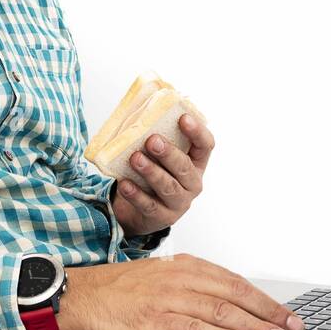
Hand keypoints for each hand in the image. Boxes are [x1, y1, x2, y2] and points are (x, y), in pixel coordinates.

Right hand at [54, 254, 305, 329]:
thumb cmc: (123, 290)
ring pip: (221, 312)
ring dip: (254, 328)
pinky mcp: (155, 319)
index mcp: (188, 267)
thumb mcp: (164, 278)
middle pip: (236, 296)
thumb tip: (233, 308)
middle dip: (270, 314)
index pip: (237, 283)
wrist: (83, 294)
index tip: (290, 317)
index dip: (267, 301)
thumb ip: (196, 289)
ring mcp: (169, 298)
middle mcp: (183, 278)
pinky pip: (193, 329)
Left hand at [111, 112, 213, 236]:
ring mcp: (179, 203)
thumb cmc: (151, 174)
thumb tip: (140, 112)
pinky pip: (149, 205)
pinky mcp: (162, 217)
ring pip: (168, 187)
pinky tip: (125, 183)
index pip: (206, 145)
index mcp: (196, 163)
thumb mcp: (158, 157)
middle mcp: (192, 183)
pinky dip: (136, 194)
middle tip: (152, 140)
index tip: (183, 118)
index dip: (197, 131)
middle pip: (185, 167)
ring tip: (135, 158)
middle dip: (169, 153)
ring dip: (152, 171)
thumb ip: (156, 138)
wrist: (138, 211)